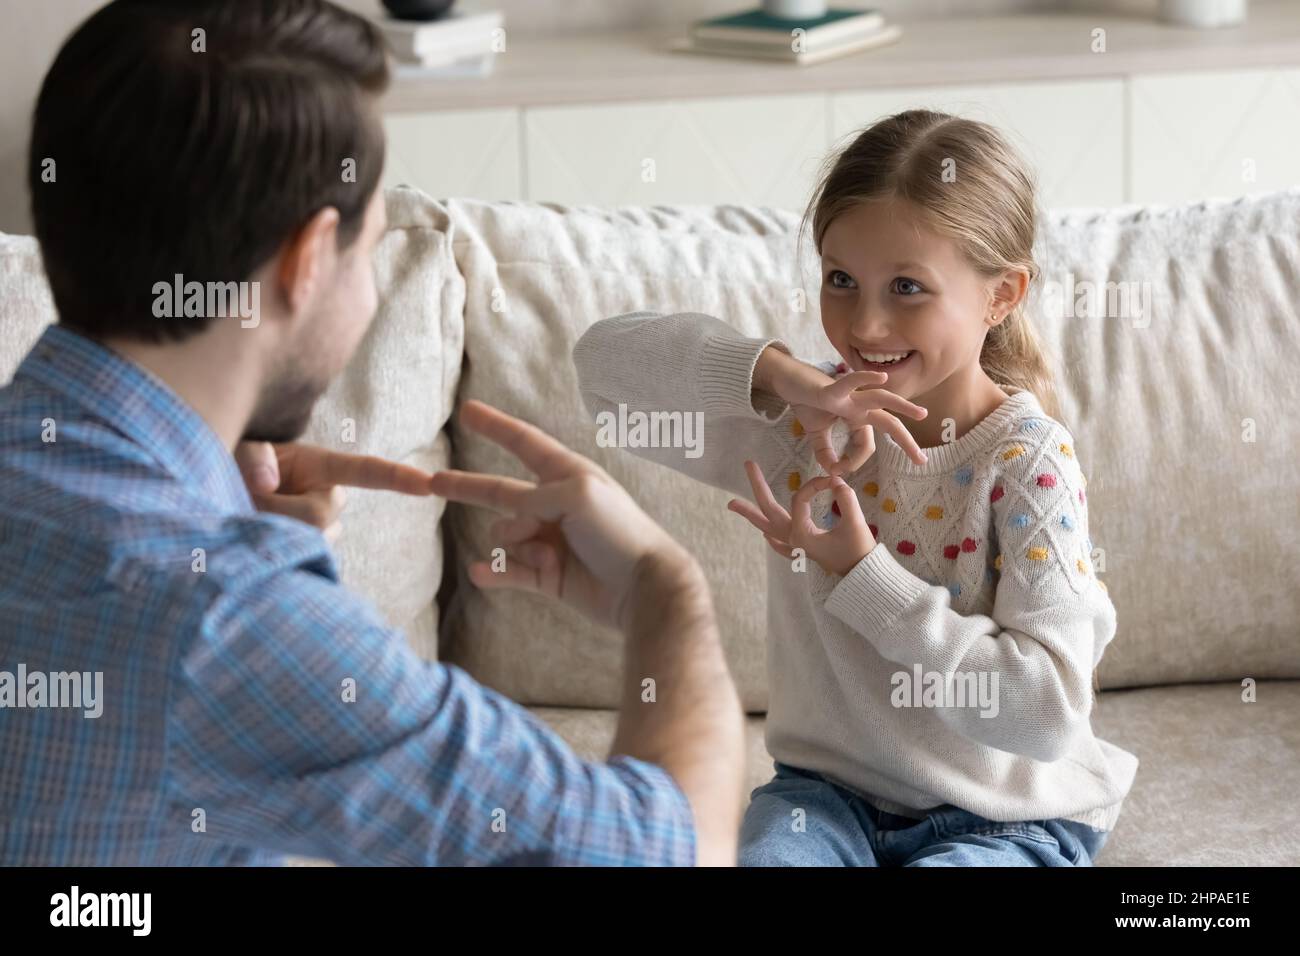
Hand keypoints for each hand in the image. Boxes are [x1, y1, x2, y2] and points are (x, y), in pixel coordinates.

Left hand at [235, 441, 435, 542]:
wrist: (206, 501)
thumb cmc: (224, 465)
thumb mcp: (236, 449)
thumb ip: (251, 458)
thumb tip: (265, 482)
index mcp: (317, 467)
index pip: (365, 472)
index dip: (397, 478)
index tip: (429, 485)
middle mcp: (322, 499)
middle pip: (321, 516)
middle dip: (283, 512)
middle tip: (246, 498)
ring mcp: (312, 531)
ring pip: (307, 542)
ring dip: (273, 531)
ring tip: (241, 516)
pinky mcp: (301, 556)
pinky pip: (298, 562)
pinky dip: (277, 555)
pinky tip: (258, 546)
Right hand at [429, 400, 692, 628]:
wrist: (643, 588)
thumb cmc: (619, 532)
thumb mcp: (577, 497)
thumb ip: (533, 497)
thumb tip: (505, 521)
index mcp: (567, 476)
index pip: (523, 443)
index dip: (495, 426)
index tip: (466, 410)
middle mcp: (554, 505)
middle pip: (499, 492)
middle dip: (467, 487)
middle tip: (432, 482)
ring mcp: (548, 540)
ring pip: (504, 536)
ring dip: (515, 543)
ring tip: (546, 553)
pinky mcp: (547, 575)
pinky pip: (509, 570)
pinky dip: (496, 572)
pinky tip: (481, 573)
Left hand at [728, 460, 874, 576]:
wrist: (863, 577)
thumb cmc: (859, 551)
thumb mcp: (855, 523)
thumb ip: (846, 498)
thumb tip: (836, 481)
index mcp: (801, 533)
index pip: (800, 498)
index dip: (815, 485)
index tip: (833, 480)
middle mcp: (793, 539)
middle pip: (768, 510)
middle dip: (758, 486)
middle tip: (747, 464)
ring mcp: (795, 547)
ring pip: (768, 527)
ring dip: (751, 515)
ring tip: (732, 504)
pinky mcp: (804, 552)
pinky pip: (781, 545)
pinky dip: (772, 538)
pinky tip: (765, 535)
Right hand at [755, 347, 929, 473]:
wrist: (787, 381)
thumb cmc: (805, 401)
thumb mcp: (816, 434)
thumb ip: (825, 452)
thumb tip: (832, 472)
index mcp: (857, 417)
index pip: (865, 446)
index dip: (853, 462)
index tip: (837, 471)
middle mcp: (859, 406)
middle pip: (889, 424)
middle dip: (906, 441)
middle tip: (922, 460)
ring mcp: (848, 396)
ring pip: (881, 400)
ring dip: (902, 406)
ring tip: (922, 413)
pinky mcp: (831, 389)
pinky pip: (850, 383)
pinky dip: (865, 379)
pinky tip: (882, 377)